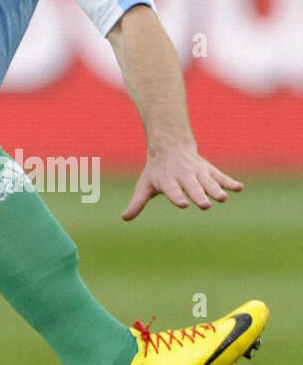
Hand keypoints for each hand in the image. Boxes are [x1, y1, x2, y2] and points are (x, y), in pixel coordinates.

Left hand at [121, 146, 242, 220]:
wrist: (169, 146)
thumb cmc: (156, 171)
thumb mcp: (145, 185)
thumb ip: (137, 203)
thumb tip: (124, 218)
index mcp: (167, 180)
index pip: (172, 190)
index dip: (177, 197)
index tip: (182, 204)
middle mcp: (184, 176)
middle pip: (192, 187)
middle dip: (198, 195)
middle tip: (205, 205)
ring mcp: (198, 172)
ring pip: (208, 181)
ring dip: (216, 189)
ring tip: (223, 198)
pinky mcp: (209, 170)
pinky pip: (221, 176)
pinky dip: (230, 182)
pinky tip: (239, 188)